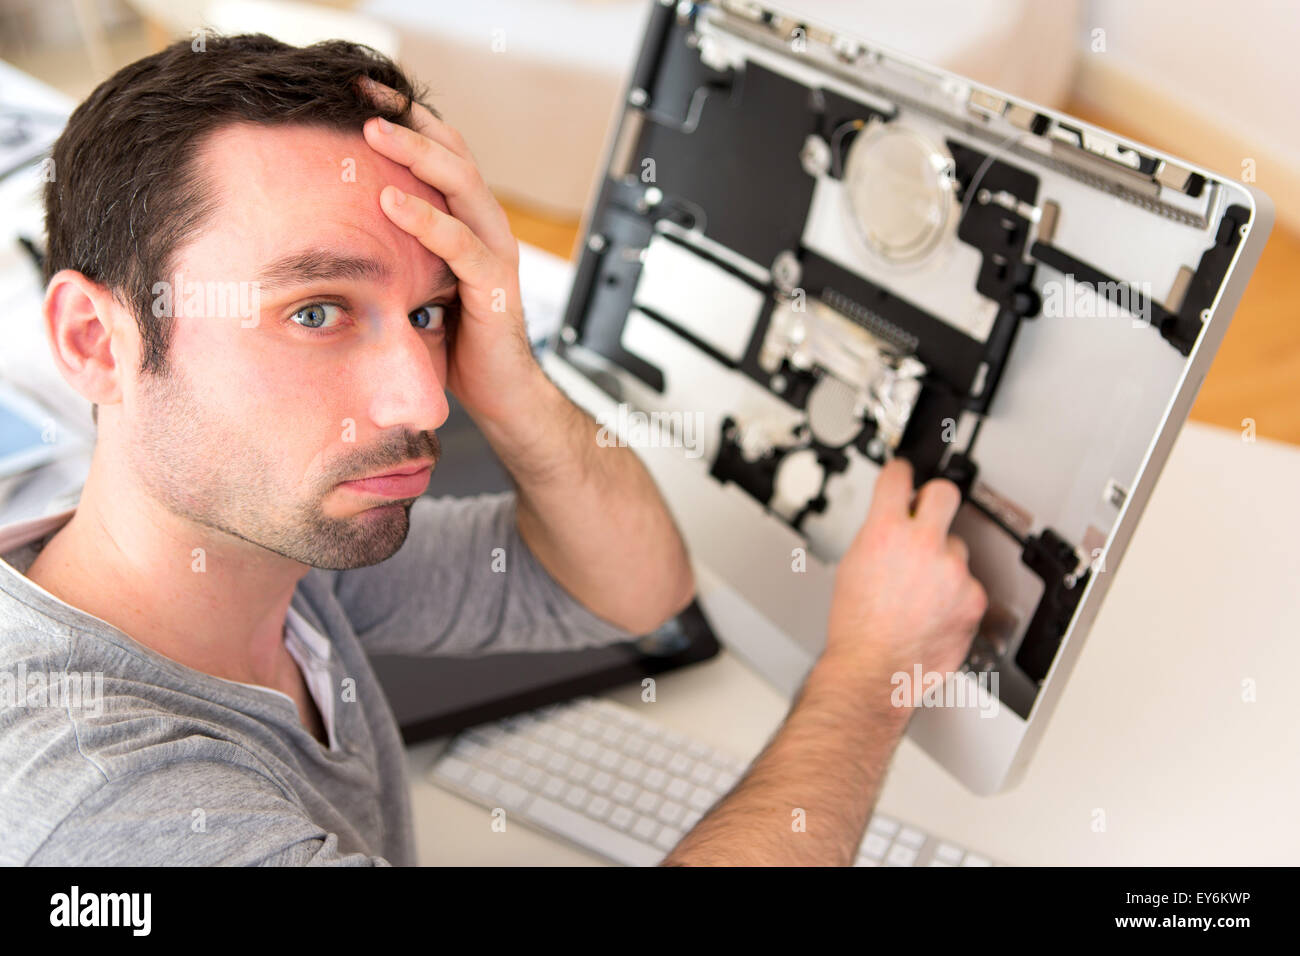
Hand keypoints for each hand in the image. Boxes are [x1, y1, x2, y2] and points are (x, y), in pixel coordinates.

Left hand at [358, 79, 540, 422]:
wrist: (501, 396)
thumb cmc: (452, 341)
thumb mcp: (414, 280)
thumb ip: (393, 248)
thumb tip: (329, 224)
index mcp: (468, 219)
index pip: (442, 151)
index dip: (406, 118)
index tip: (357, 92)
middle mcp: (487, 226)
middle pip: (453, 153)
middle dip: (407, 120)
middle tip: (360, 94)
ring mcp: (496, 252)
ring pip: (462, 185)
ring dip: (416, 154)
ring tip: (372, 132)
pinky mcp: (495, 286)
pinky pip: (461, 244)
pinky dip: (426, 220)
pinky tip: (390, 202)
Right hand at [823, 458, 986, 685]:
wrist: (874, 670)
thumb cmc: (856, 628)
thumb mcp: (851, 567)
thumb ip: (876, 536)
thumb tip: (890, 523)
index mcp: (884, 532)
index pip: (898, 476)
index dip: (900, 473)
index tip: (903, 474)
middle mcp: (923, 544)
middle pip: (944, 493)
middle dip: (935, 497)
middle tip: (928, 509)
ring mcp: (953, 571)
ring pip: (956, 548)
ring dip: (942, 562)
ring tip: (919, 591)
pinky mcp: (973, 597)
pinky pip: (967, 583)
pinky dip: (954, 594)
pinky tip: (933, 610)